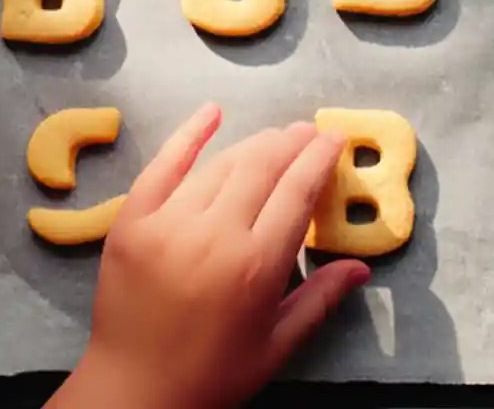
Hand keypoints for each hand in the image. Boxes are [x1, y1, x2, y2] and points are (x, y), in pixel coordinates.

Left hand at [48, 104, 370, 408]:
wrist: (134, 392)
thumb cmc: (213, 375)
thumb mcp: (277, 345)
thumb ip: (320, 299)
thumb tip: (362, 266)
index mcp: (257, 265)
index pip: (297, 191)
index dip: (319, 158)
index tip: (334, 139)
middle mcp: (214, 234)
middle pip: (262, 167)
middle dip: (291, 143)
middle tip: (309, 133)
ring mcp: (168, 222)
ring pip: (221, 165)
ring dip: (253, 143)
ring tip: (275, 137)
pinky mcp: (131, 221)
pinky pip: (163, 165)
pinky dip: (189, 135)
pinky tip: (212, 112)